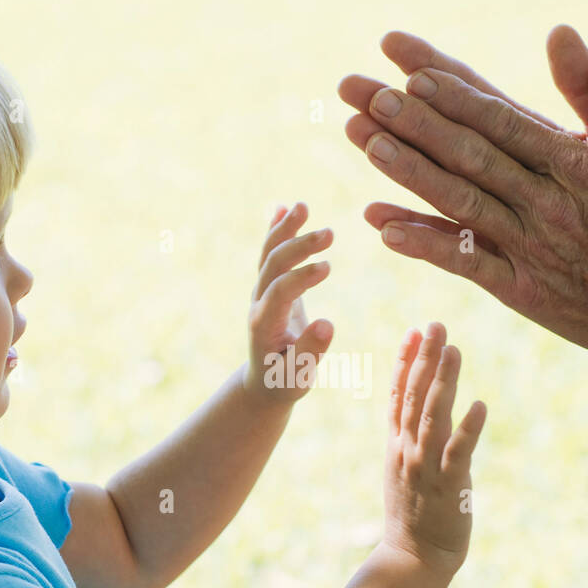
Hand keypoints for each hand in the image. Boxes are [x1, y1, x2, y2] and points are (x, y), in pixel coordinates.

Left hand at [244, 202, 334, 404]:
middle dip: (298, 247)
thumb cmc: (284, 381)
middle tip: (329, 233)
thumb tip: (328, 324)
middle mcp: (258, 303)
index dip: (301, 278)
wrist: (265, 381)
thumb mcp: (298, 375)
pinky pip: (270, 254)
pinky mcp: (270, 286)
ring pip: (268, 254)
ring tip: (303, 205)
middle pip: (272, 266)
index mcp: (264, 324)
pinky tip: (283, 207)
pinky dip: (276, 230)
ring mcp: (261, 292)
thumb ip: (311, 351)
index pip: (280, 292)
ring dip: (285, 229)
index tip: (328, 267)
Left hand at [337, 28, 587, 372]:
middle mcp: (547, 202)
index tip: (410, 68)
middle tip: (362, 92)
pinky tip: (382, 225)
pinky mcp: (520, 291)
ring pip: (460, 201)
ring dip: (408, 170)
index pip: (503, 117)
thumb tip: (565, 38)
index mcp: (578, 163)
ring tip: (363, 139)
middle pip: (468, 153)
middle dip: (412, 120)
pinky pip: (465, 262)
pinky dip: (424, 243)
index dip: (454, 93)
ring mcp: (531, 248)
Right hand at [381, 322, 485, 576]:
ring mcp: (425, 467)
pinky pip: (458, 453)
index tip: (415, 330)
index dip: (406, 361)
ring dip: (442, 382)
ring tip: (453, 350)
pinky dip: (467, 428)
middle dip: (424, 359)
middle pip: (413, 397)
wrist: (413, 559)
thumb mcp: (405, 470)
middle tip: (435, 324)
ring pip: (432, 417)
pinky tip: (479, 404)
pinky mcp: (448, 486)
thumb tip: (421, 412)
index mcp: (397, 445)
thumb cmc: (415, 515)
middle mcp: (407, 450)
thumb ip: (411, 439)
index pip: (398, 395)